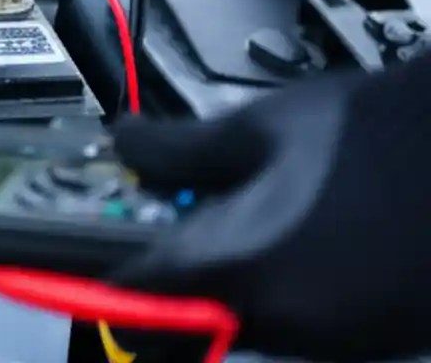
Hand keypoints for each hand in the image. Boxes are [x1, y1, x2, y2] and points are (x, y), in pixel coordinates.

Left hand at [112, 55, 430, 361]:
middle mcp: (281, 320)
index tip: (94, 262)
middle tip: (163, 244)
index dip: (107, 284)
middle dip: (165, 297)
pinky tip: (299, 242)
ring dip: (225, 291)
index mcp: (239, 269)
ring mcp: (331, 339)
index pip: (137, 308)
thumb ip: (176, 150)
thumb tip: (126, 145)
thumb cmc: (374, 134)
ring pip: (242, 329)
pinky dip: (280, 296)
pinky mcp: (372, 339)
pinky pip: (299, 328)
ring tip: (243, 224)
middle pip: (186, 332)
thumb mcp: (259, 128)